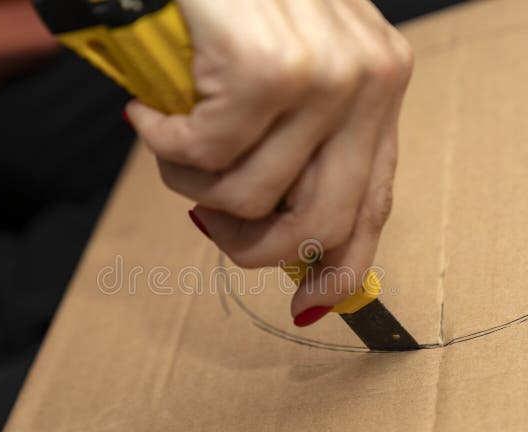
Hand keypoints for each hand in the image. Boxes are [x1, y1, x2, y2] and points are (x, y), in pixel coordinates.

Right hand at [125, 0, 412, 325]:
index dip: (344, 267)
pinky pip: (202, 159)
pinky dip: (162, 144)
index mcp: (376, 88)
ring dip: (189, 184)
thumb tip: (278, 235)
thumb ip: (294, 146)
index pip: (375, 203)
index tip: (310, 304)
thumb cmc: (227, 4)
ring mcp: (324, 74)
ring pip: (246, 199)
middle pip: (320, 223)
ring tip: (170, 134)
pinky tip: (151, 111)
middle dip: (252, 247)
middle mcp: (367, 82)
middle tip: (207, 220)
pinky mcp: (270, 68)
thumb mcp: (281, 74)